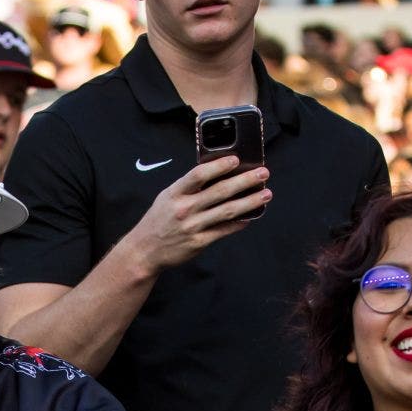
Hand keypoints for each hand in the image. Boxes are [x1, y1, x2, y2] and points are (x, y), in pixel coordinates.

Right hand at [124, 156, 270, 275]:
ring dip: (250, 202)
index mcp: (175, 193)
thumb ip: (188, 187)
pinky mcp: (199, 242)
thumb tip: (216, 174)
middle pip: (220, 191)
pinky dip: (239, 223)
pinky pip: (224, 230)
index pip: (199, 175)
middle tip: (263, 173)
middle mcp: (184, 209)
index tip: (236, 159)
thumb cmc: (158, 221)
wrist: (145, 251)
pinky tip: (251, 216)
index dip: (219, 166)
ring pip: (227, 211)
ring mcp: (192, 227)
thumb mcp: (167, 197)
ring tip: (266, 194)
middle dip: (245, 181)